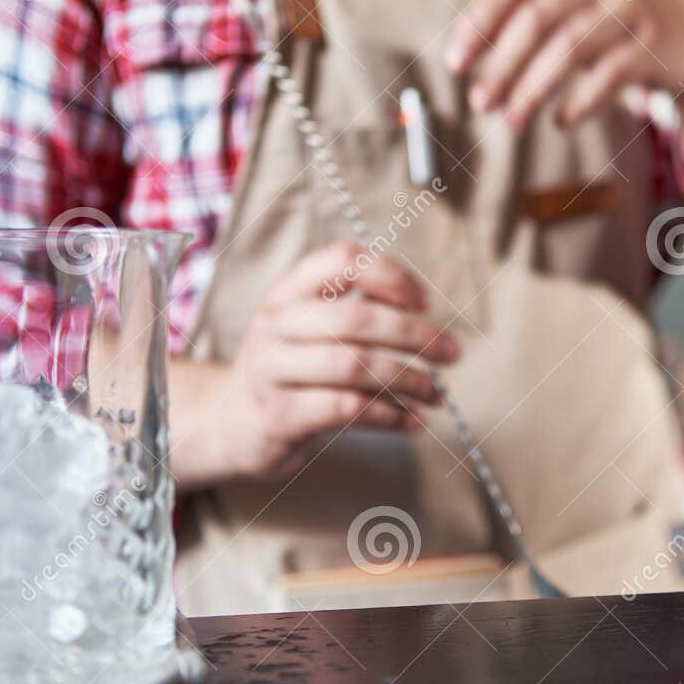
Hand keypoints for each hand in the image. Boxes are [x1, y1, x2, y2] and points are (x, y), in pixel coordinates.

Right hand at [169, 242, 458, 487]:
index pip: (342, 260)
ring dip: (408, 380)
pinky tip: (412, 421)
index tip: (424, 302)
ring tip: (436, 393)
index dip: (390, 275)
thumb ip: (357, 312)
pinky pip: (347, 409)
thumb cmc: (291, 370)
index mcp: (288, 290)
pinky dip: (390, 416)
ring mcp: (272, 370)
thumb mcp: (311, 328)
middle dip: (415, 335)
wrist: (232, 423)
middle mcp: (276, 323)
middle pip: (356, 318)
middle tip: (452, 353)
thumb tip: (426, 316)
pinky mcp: (279, 416)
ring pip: (354, 366)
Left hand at [445, 0, 683, 132]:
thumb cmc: (606, 23)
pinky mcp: (652, 43)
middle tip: (479, 104)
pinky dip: (579, 102)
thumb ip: (520, 17)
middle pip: (536, 20)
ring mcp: (628, 6)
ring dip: (533, 90)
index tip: (454, 65)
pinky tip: (560, 123)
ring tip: (512, 122)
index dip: (478, 26)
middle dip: (502, 66)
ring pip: (568, 49)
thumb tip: (462, 59)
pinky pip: (608, 76)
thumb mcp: (567, 2)